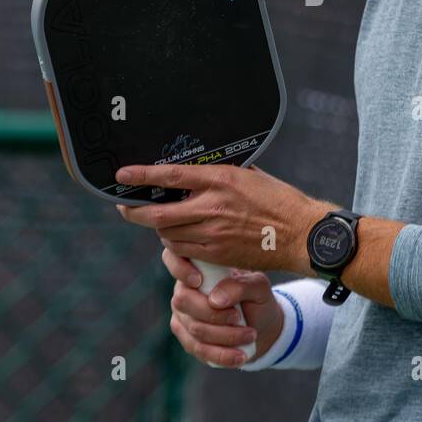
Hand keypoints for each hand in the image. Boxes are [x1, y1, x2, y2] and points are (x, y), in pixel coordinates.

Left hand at [116, 162, 333, 275]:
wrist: (300, 234)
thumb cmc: (278, 200)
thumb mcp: (250, 175)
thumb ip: (222, 172)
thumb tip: (198, 168)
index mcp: (220, 180)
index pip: (170, 176)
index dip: (141, 176)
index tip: (122, 174)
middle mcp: (212, 207)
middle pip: (158, 214)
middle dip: (134, 212)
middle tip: (124, 207)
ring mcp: (213, 233)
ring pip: (168, 235)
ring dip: (158, 229)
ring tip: (158, 221)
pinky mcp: (217, 254)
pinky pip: (184, 251)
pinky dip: (175, 244)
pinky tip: (179, 237)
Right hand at [161, 247, 284, 368]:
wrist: (260, 326)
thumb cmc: (256, 298)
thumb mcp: (258, 287)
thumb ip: (241, 286)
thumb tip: (216, 300)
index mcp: (196, 267)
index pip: (172, 257)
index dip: (179, 268)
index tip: (198, 281)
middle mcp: (183, 290)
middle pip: (183, 301)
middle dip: (213, 313)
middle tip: (239, 317)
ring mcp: (182, 316)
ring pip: (194, 329)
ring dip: (224, 336)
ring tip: (250, 335)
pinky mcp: (187, 339)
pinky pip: (198, 349)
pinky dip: (221, 355)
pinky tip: (240, 357)